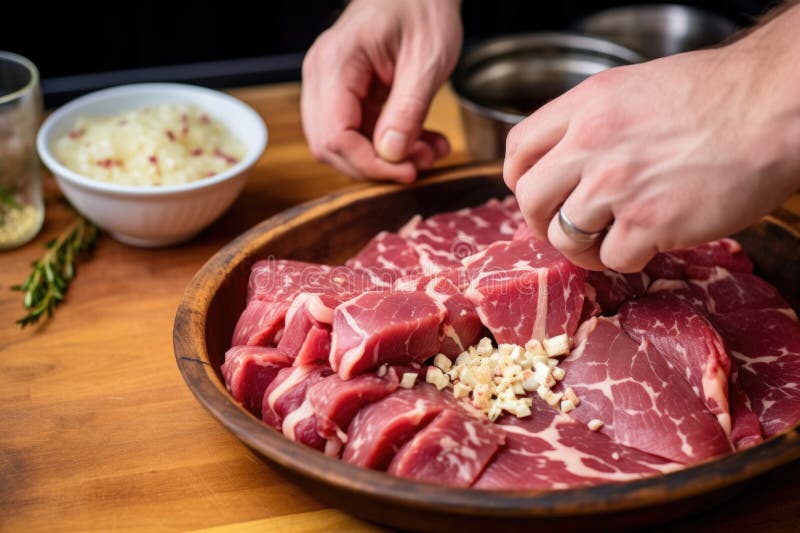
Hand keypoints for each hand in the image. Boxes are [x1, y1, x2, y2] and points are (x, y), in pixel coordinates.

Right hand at [301, 0, 462, 182]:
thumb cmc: (423, 6)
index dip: (369, 164)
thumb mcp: (427, 60)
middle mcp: (323, 76)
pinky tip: (423, 141)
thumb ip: (408, 111)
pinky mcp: (346, 90)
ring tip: (429, 151)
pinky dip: (390, 143)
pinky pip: (360, 130)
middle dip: (377, 165)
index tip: (407, 171)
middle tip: (420, 164)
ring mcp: (330, 84)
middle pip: (330, 145)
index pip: (335, 135)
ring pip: (345, 143)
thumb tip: (391, 156)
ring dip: (387, 158)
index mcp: (336, 64)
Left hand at [503, 7, 799, 271]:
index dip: (518, 178)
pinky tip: (647, 244)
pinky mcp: (648, 222)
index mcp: (586, 106)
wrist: (772, 109)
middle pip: (530, 197)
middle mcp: (591, 143)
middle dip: (540, 221)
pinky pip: (611, 259)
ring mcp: (616, 184)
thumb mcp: (635, 89)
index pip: (519, 147)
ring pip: (564, 235)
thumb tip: (566, 157)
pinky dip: (625, 259)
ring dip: (582, 248)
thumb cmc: (716, 97)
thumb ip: (593, 121)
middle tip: (562, 228)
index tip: (531, 193)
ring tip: (608, 242)